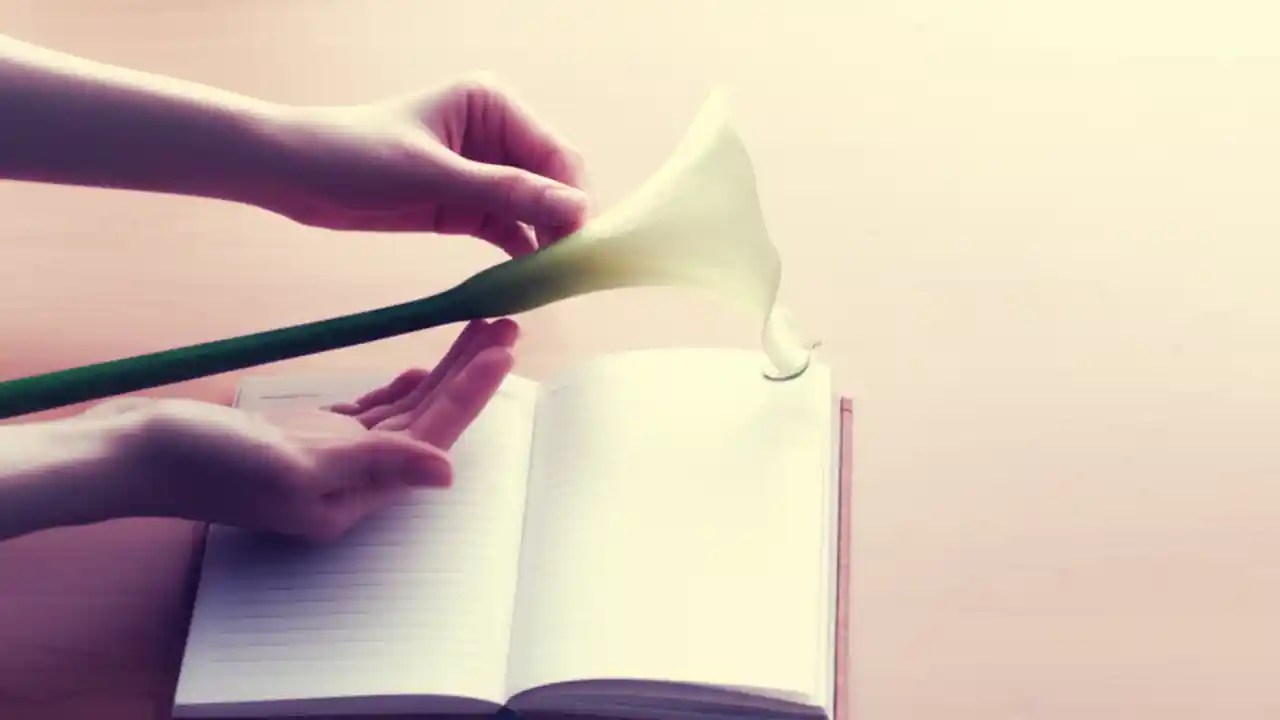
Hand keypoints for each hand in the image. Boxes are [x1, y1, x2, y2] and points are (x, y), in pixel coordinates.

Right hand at [83, 320, 517, 540]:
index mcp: (357, 493)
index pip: (433, 435)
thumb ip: (372, 466)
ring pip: (407, 412)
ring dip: (444, 372)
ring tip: (478, 332)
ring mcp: (332, 457)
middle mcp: (354, 480)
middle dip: (470, 374)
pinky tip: (421, 365)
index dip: (472, 391)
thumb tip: (447, 473)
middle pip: (430, 420)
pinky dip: (401, 388)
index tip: (503, 347)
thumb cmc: (202, 462)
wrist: (133, 454)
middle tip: (506, 324)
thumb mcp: (291, 465)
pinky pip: (373, 413)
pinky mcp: (309, 437)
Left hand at [256, 74, 587, 256]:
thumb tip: (575, 209)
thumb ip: (506, 192)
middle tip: (569, 271)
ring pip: (535, 211)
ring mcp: (483, 171)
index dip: (572, 198)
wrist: (293, 175)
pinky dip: (520, 253)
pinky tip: (527, 281)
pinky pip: (508, 230)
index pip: (555, 154)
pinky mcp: (466, 206)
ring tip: (553, 282)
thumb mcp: (434, 176)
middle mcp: (496, 133)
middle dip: (562, 223)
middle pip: (552, 184)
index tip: (582, 244)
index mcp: (493, 105)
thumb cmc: (354, 156)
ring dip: (545, 242)